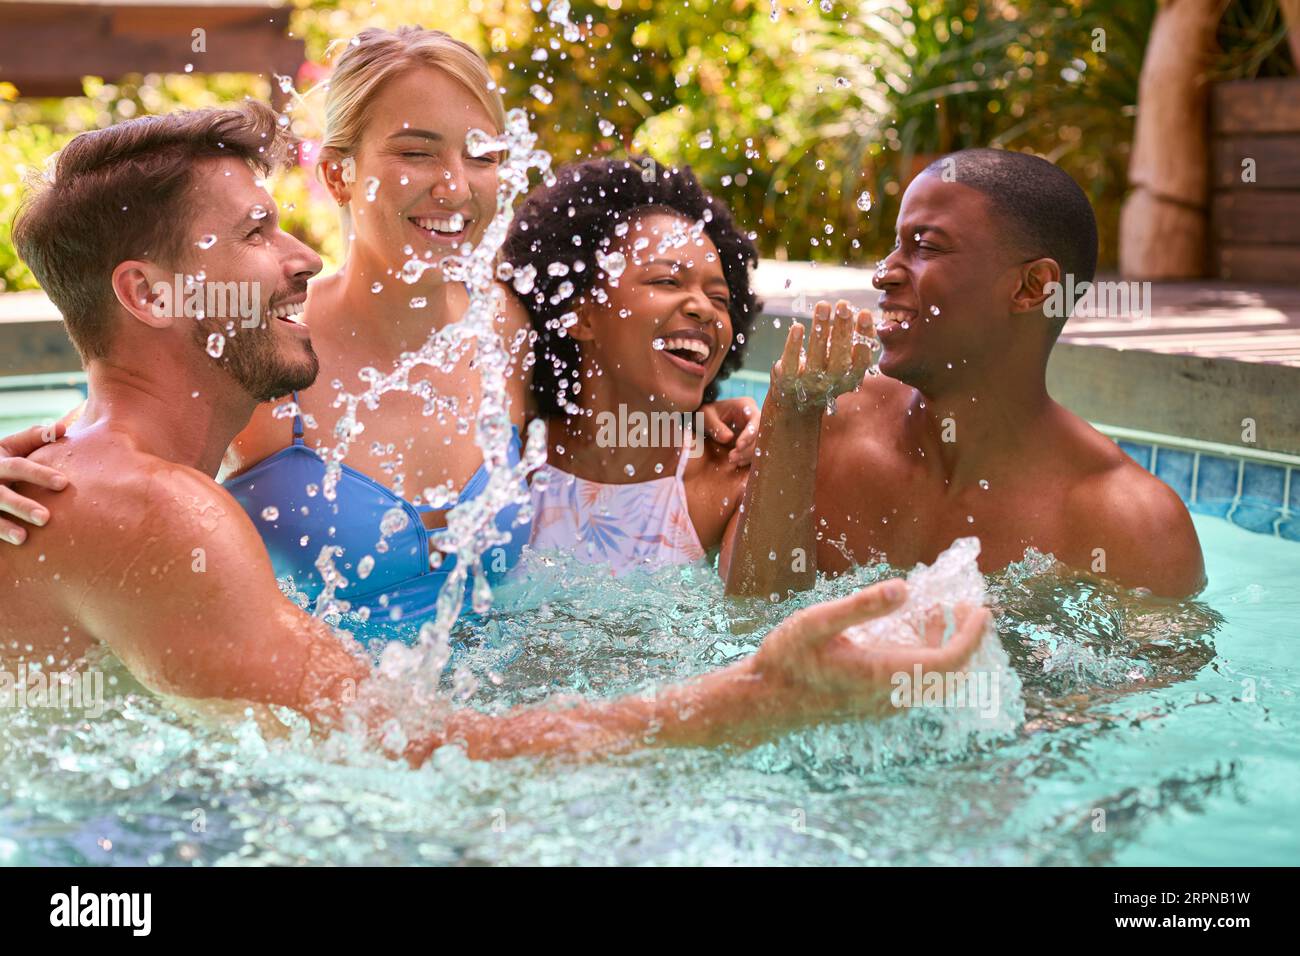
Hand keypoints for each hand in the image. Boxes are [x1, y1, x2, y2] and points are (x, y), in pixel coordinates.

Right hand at [0, 422, 68, 544]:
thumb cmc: (0, 462)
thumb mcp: (10, 446)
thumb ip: (34, 438)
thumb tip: (61, 428)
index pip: (20, 466)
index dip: (40, 474)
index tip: (64, 484)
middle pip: (2, 494)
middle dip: (22, 505)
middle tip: (46, 518)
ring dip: (4, 527)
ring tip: (23, 537)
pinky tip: (13, 546)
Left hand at [700, 396, 759, 465]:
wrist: (706, 421)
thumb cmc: (706, 415)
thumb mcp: (705, 416)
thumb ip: (715, 426)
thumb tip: (729, 438)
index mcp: (746, 406)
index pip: (756, 420)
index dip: (749, 434)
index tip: (738, 446)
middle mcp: (754, 418)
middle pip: (760, 434)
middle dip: (748, 448)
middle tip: (732, 458)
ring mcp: (755, 430)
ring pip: (759, 444)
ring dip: (748, 455)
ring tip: (732, 460)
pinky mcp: (752, 441)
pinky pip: (756, 451)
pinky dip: (748, 458)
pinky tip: (738, 463)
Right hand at [749, 579, 990, 721]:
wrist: (762, 704)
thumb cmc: (785, 660)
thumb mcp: (817, 622)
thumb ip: (861, 606)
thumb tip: (905, 588)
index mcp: (885, 675)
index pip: (950, 661)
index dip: (971, 635)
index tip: (981, 609)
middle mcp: (892, 696)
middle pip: (949, 673)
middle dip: (963, 637)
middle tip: (966, 605)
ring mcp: (884, 704)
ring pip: (932, 680)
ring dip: (942, 645)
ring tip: (937, 610)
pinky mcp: (874, 705)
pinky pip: (916, 684)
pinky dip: (924, 655)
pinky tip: (908, 631)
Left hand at [771, 299, 875, 411]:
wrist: (797, 405)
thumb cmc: (824, 376)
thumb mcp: (844, 365)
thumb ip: (854, 345)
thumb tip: (865, 317)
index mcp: (850, 379)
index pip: (861, 358)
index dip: (864, 337)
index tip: (865, 313)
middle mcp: (831, 383)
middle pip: (839, 356)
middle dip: (842, 329)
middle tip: (843, 304)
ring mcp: (809, 383)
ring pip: (816, 356)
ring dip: (820, 329)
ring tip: (823, 306)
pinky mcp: (788, 380)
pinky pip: (791, 362)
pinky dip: (794, 345)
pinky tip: (798, 326)